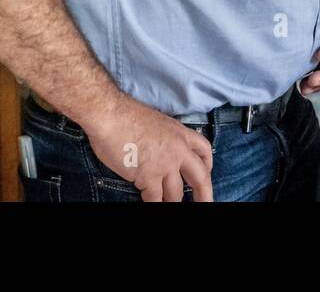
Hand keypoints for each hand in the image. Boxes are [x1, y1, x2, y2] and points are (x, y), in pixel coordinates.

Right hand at [82, 92, 213, 201]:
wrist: (111, 115)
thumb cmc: (126, 115)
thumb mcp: (157, 121)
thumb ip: (165, 137)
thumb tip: (163, 150)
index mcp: (180, 133)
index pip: (204, 150)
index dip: (208, 165)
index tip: (206, 173)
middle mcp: (178, 150)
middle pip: (200, 177)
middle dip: (204, 194)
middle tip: (205, 203)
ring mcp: (165, 165)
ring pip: (176, 194)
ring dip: (171, 202)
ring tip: (167, 204)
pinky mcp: (149, 177)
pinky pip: (155, 199)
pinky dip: (153, 203)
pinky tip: (149, 201)